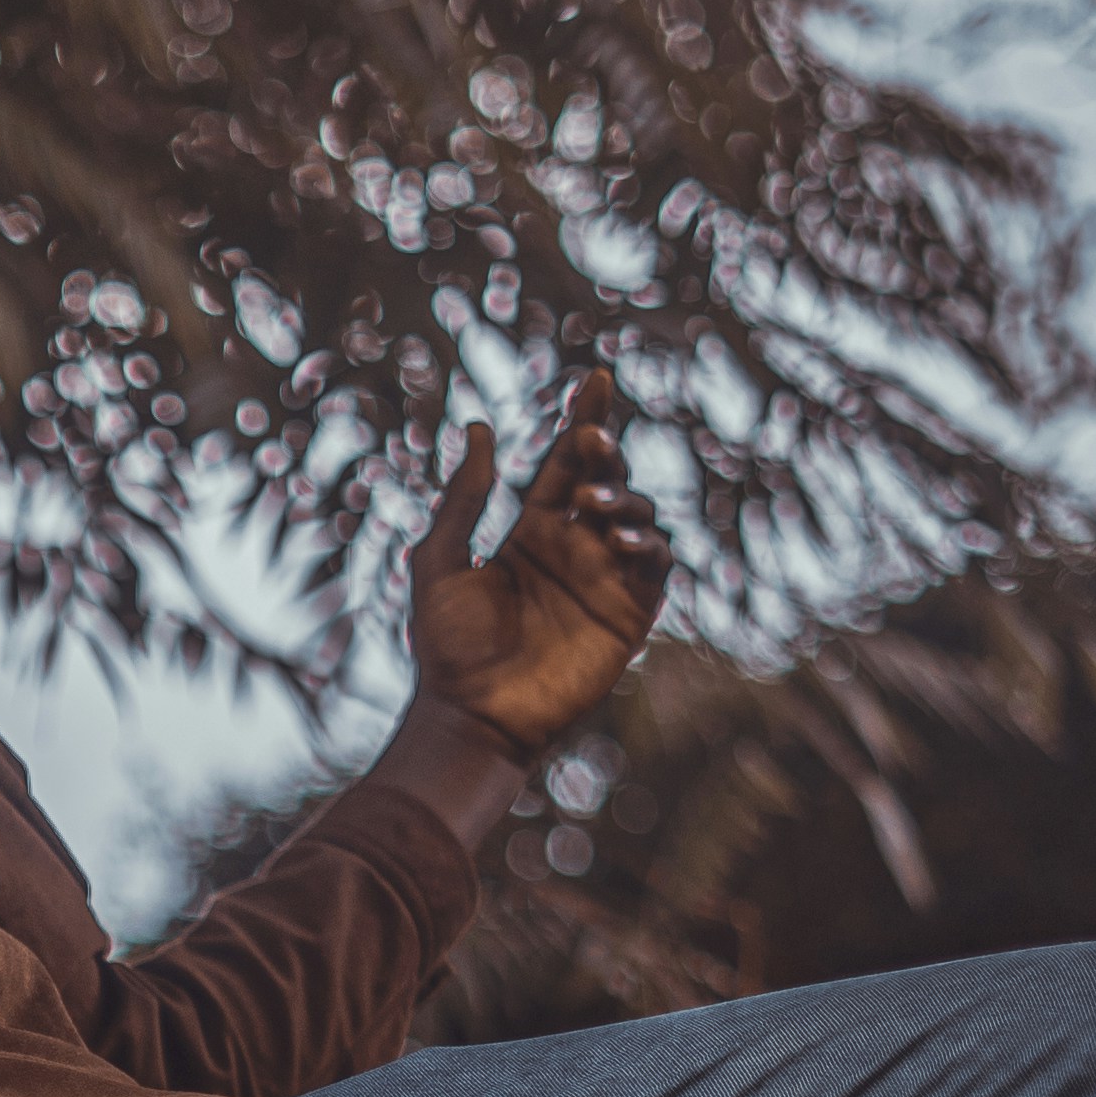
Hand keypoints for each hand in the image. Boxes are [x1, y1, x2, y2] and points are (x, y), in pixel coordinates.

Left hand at [403, 365, 669, 763]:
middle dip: (606, 452)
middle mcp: (573, 550)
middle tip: (590, 440)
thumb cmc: (447, 648)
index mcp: (531, 534)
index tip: (594, 378)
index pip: (566, 465)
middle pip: (606, 481)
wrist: (471, 717)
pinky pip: (655, 569)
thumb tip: (477, 429)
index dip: (584, 420)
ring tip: (593, 504)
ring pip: (637, 518)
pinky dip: (649, 545)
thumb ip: (463, 499)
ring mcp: (603, 581)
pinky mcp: (627, 617)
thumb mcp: (440, 562)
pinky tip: (620, 540)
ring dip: (624, 499)